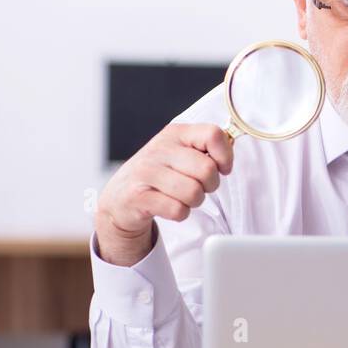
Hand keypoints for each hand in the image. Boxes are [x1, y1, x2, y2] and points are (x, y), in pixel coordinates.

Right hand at [94, 123, 233, 265]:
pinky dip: (180, 213)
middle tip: (198, 187)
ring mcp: (145, 172)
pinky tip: (169, 207)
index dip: (225, 156)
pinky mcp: (137, 197)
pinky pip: (178, 210)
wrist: (120, 199)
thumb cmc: (160, 175)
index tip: (222, 168)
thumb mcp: (180, 153)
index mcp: (175, 134)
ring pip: (194, 192)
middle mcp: (159, 149)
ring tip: (182, 197)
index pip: (213, 135)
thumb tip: (228, 153)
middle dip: (210, 185)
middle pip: (207, 169)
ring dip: (195, 201)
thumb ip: (205, 149)